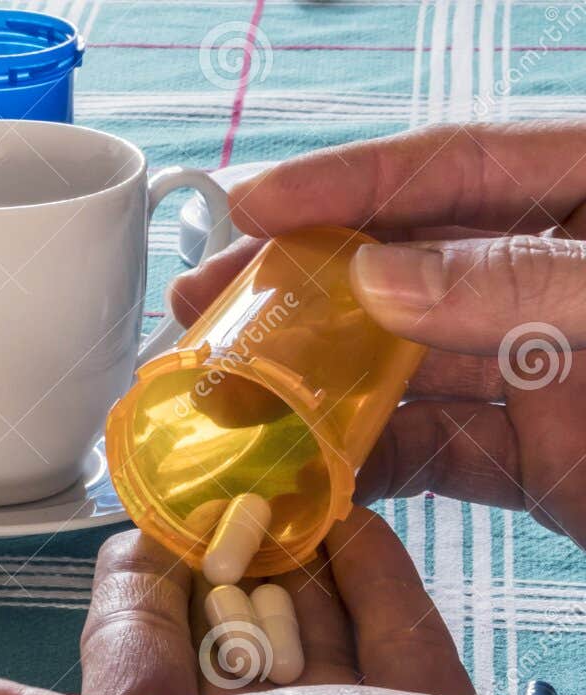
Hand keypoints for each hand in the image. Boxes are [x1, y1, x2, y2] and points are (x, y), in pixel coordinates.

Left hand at [0, 509, 585, 694]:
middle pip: (211, 645)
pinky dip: (370, 585)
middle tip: (228, 472)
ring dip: (291, 564)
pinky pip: (388, 648)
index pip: (122, 661)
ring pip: (299, 644)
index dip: (129, 581)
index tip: (142, 507)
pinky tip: (363, 531)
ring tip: (294, 481)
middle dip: (214, 561)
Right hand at [170, 121, 585, 545]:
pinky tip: (297, 468)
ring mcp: (540, 369)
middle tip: (203, 303)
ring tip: (223, 397)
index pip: (446, 168)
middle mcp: (547, 281)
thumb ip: (520, 280)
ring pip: (398, 370)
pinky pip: (430, 453)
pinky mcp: (536, 456)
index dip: (340, 183)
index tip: (251, 204)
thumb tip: (382, 280)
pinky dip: (360, 464)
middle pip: (399, 268)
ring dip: (309, 385)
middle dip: (296, 286)